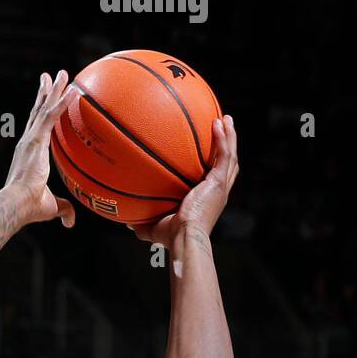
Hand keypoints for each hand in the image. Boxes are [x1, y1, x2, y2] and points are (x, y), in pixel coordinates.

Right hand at [4, 70, 75, 228]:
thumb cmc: (28, 209)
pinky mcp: (36, 140)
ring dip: (54, 89)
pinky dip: (62, 102)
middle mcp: (28, 142)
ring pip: (45, 108)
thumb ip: (63, 209)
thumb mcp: (50, 206)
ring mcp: (31, 139)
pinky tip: (73, 89)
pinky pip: (52, 116)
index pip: (36, 128)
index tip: (45, 100)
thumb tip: (71, 221)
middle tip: (49, 77)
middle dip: (45, 93)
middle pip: (38, 111)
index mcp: (29, 154)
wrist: (16, 205)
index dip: (41, 113)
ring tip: (61, 73)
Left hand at [129, 115, 238, 245]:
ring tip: (226, 119)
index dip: (216, 165)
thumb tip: (127, 222)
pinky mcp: (218, 182)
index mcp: (208, 200)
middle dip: (227, 144)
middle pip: (228, 163)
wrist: (184, 238)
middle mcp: (218, 192)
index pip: (215, 178)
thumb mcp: (154, 228)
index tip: (211, 152)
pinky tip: (219, 123)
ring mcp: (220, 186)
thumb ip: (143, 224)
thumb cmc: (171, 238)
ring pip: (230, 156)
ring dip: (229, 136)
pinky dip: (223, 139)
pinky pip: (224, 155)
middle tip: (224, 128)